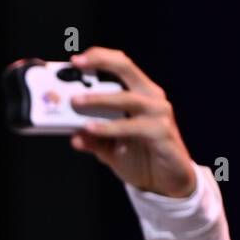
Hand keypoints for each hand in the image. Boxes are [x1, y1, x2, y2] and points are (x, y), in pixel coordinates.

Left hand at [68, 47, 196, 197]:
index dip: (100, 57)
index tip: (75, 59)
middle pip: (126, 69)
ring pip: (127, 98)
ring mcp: (159, 113)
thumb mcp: (109, 149)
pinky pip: (133, 126)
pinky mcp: (162, 132)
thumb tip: (73, 136)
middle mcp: (151, 98)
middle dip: (100, 63)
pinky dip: (110, 127)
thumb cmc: (141, 157)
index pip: (121, 66)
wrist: (166, 182)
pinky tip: (92, 129)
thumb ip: (93, 139)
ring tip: (75, 102)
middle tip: (75, 65)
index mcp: (139, 94)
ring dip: (99, 99)